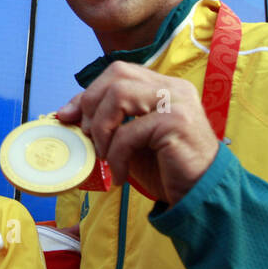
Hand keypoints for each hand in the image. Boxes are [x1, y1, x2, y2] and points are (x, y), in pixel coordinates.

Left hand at [57, 61, 218, 205]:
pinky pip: (128, 132)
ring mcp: (176, 101)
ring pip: (119, 95)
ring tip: (105, 156)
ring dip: (102, 128)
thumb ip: (108, 122)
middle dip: (91, 104)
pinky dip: (116, 156)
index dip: (88, 93)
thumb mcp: (130, 141)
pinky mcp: (176, 122)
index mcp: (164, 86)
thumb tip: (68, 113)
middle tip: (88, 136)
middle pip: (117, 74)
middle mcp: (173, 87)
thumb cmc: (166, 169)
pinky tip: (119, 175)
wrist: (200, 195)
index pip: (119, 73)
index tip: (68, 116)